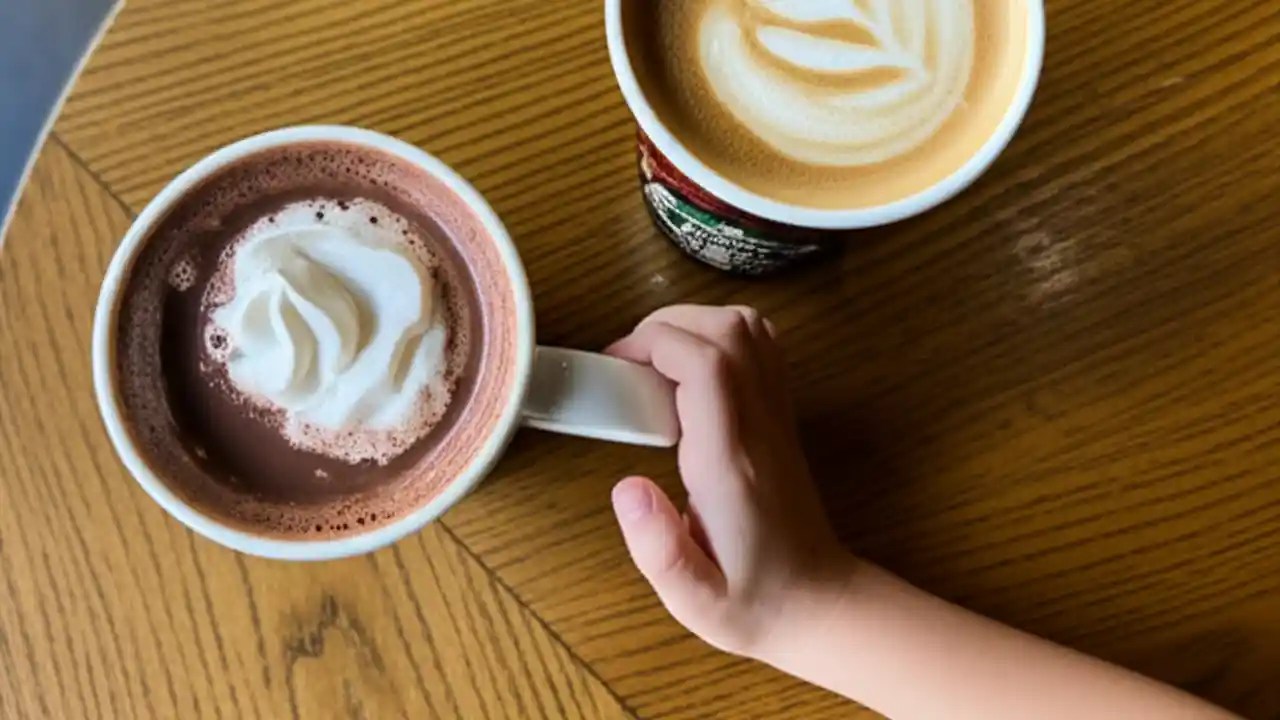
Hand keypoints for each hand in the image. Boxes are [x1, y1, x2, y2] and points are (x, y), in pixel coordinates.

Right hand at [606, 304, 852, 657]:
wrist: (820, 604)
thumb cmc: (752, 604)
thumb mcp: (696, 601)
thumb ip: (658, 549)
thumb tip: (626, 487)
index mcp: (732, 463)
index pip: (708, 366)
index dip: (656, 344)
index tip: (617, 367)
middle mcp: (760, 426)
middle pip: (729, 330)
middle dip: (667, 326)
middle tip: (628, 365)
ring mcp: (778, 416)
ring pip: (750, 328)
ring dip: (694, 326)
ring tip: (655, 364)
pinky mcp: (782, 416)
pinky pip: (761, 348)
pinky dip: (720, 338)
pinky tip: (690, 373)